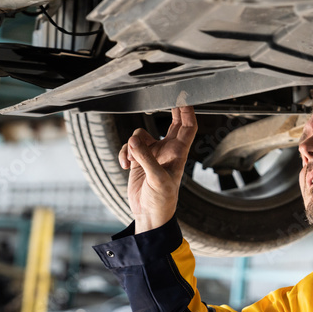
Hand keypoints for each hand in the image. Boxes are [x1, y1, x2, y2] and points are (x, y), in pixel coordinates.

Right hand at [119, 107, 196, 232]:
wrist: (149, 214)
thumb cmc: (161, 200)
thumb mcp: (157, 179)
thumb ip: (146, 158)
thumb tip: (134, 140)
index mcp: (178, 154)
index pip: (188, 128)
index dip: (188, 112)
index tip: (184, 98)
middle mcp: (167, 151)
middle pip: (172, 124)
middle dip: (169, 111)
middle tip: (165, 97)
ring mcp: (153, 155)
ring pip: (141, 135)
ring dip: (132, 144)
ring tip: (131, 160)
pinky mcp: (139, 160)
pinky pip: (129, 147)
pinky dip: (124, 153)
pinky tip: (125, 166)